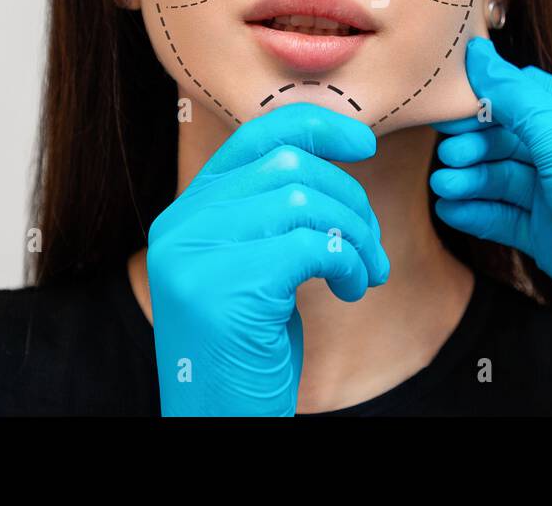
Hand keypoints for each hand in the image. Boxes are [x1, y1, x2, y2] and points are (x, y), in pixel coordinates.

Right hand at [147, 103, 389, 415]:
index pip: (254, 136)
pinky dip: (348, 260)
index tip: (363, 144)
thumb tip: (327, 153)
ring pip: (302, 199)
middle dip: (348, 197)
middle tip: (370, 245)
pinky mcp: (227, 289)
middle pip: (287, 164)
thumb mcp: (251, 269)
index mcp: (185, 215)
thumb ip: (267, 213)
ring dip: (354, 233)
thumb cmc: (247, 352)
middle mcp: (181, 227)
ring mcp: (197, 256)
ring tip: (365, 272)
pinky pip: (312, 244)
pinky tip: (351, 289)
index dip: (316, 128)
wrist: (220, 424)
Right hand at [430, 37, 551, 416]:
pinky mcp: (545, 236)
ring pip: (500, 179)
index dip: (485, 98)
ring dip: (468, 180)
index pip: (523, 96)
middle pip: (505, 138)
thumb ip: (515, 97)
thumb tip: (479, 55)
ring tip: (444, 187)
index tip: (450, 106)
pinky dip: (475, 212)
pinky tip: (451, 211)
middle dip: (473, 145)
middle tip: (449, 156)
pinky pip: (501, 217)